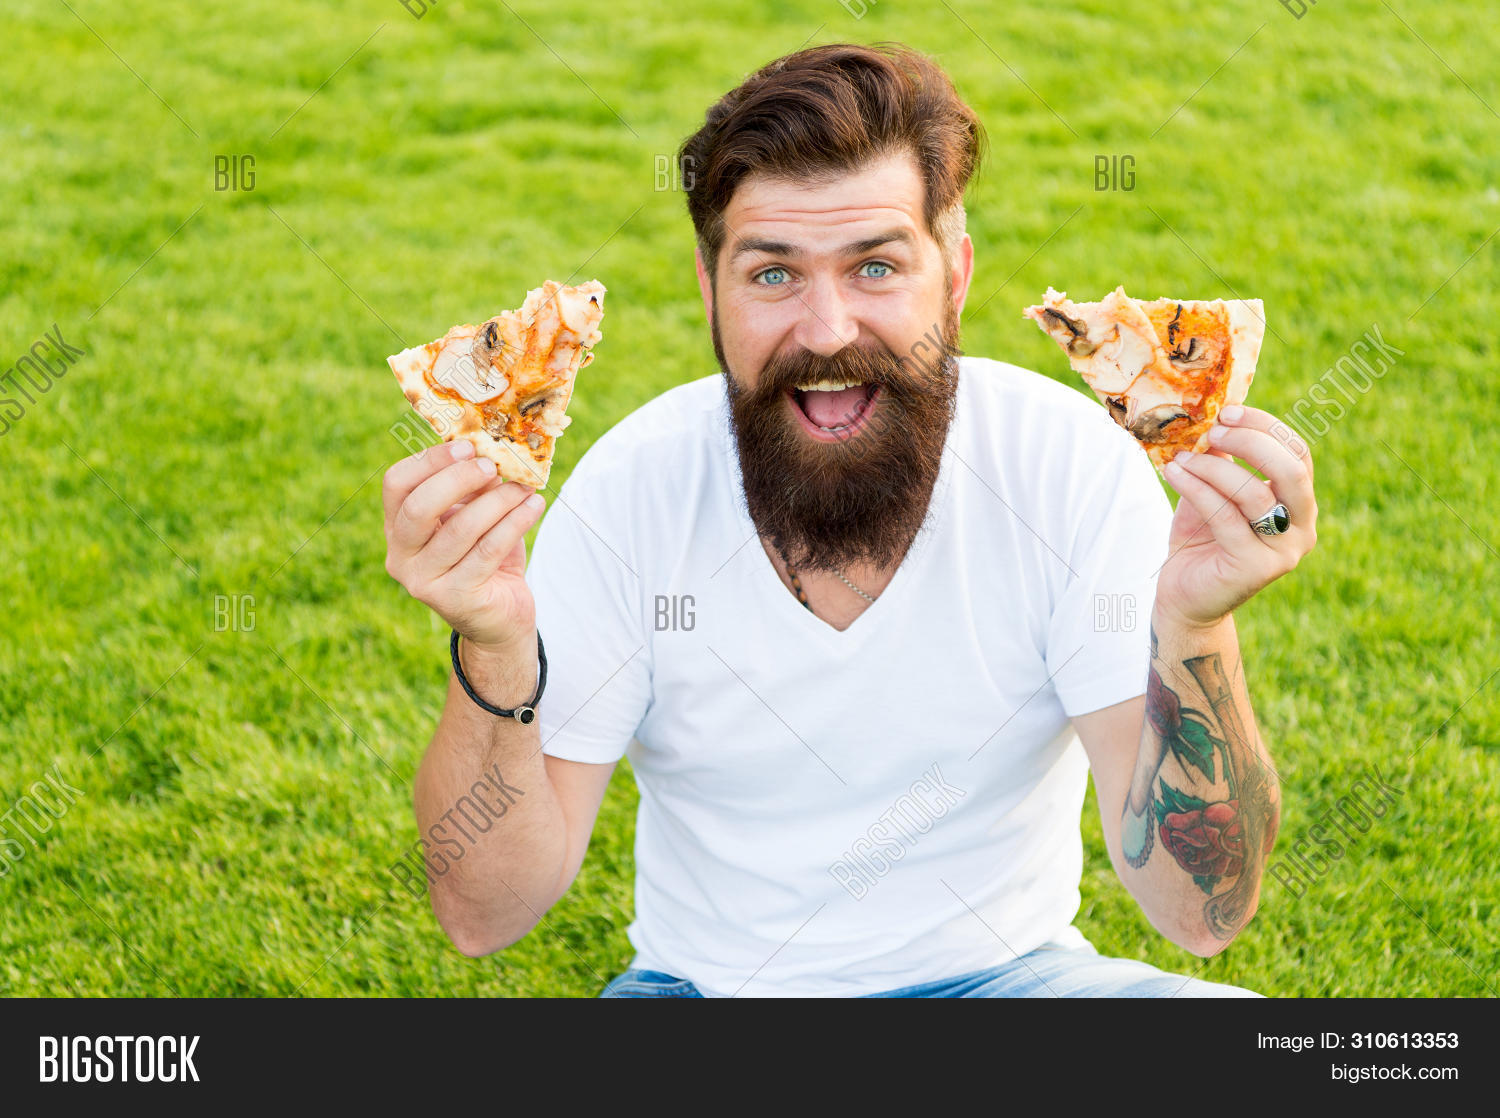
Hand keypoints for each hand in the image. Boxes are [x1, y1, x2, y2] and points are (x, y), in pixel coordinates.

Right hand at [382, 440, 546, 654]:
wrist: (498, 617)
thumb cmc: (483, 557)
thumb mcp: (473, 516)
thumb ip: (473, 487)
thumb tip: (492, 450)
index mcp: (398, 528)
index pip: (397, 484)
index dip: (430, 460)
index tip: (467, 447)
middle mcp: (401, 556)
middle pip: (419, 507)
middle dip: (458, 479)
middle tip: (492, 466)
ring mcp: (424, 582)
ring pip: (460, 529)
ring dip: (498, 501)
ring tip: (524, 487)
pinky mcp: (455, 599)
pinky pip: (488, 551)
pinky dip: (514, 523)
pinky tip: (533, 506)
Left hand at [1155, 406, 1317, 629]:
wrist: (1185, 598)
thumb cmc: (1201, 540)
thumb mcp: (1215, 492)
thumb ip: (1223, 460)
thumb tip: (1210, 414)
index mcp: (1300, 504)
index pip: (1297, 453)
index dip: (1265, 427)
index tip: (1227, 412)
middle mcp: (1302, 527)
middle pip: (1290, 470)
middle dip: (1251, 442)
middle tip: (1213, 430)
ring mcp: (1282, 551)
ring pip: (1254, 493)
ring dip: (1213, 467)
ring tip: (1181, 457)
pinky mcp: (1254, 568)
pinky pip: (1224, 516)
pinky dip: (1197, 488)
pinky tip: (1174, 473)